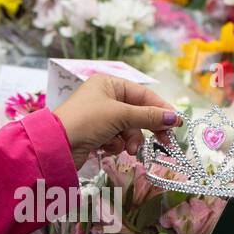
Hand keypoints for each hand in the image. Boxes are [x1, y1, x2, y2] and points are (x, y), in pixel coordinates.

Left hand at [52, 73, 182, 167]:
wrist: (56, 145)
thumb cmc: (87, 121)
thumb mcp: (120, 115)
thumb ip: (149, 117)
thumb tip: (175, 117)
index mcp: (109, 84)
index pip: (143, 95)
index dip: (161, 109)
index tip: (176, 123)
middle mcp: (105, 97)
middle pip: (137, 113)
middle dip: (147, 128)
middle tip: (165, 143)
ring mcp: (100, 116)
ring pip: (128, 128)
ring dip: (130, 140)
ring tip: (127, 149)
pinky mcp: (96, 134)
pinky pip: (117, 138)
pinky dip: (116, 145)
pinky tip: (107, 148)